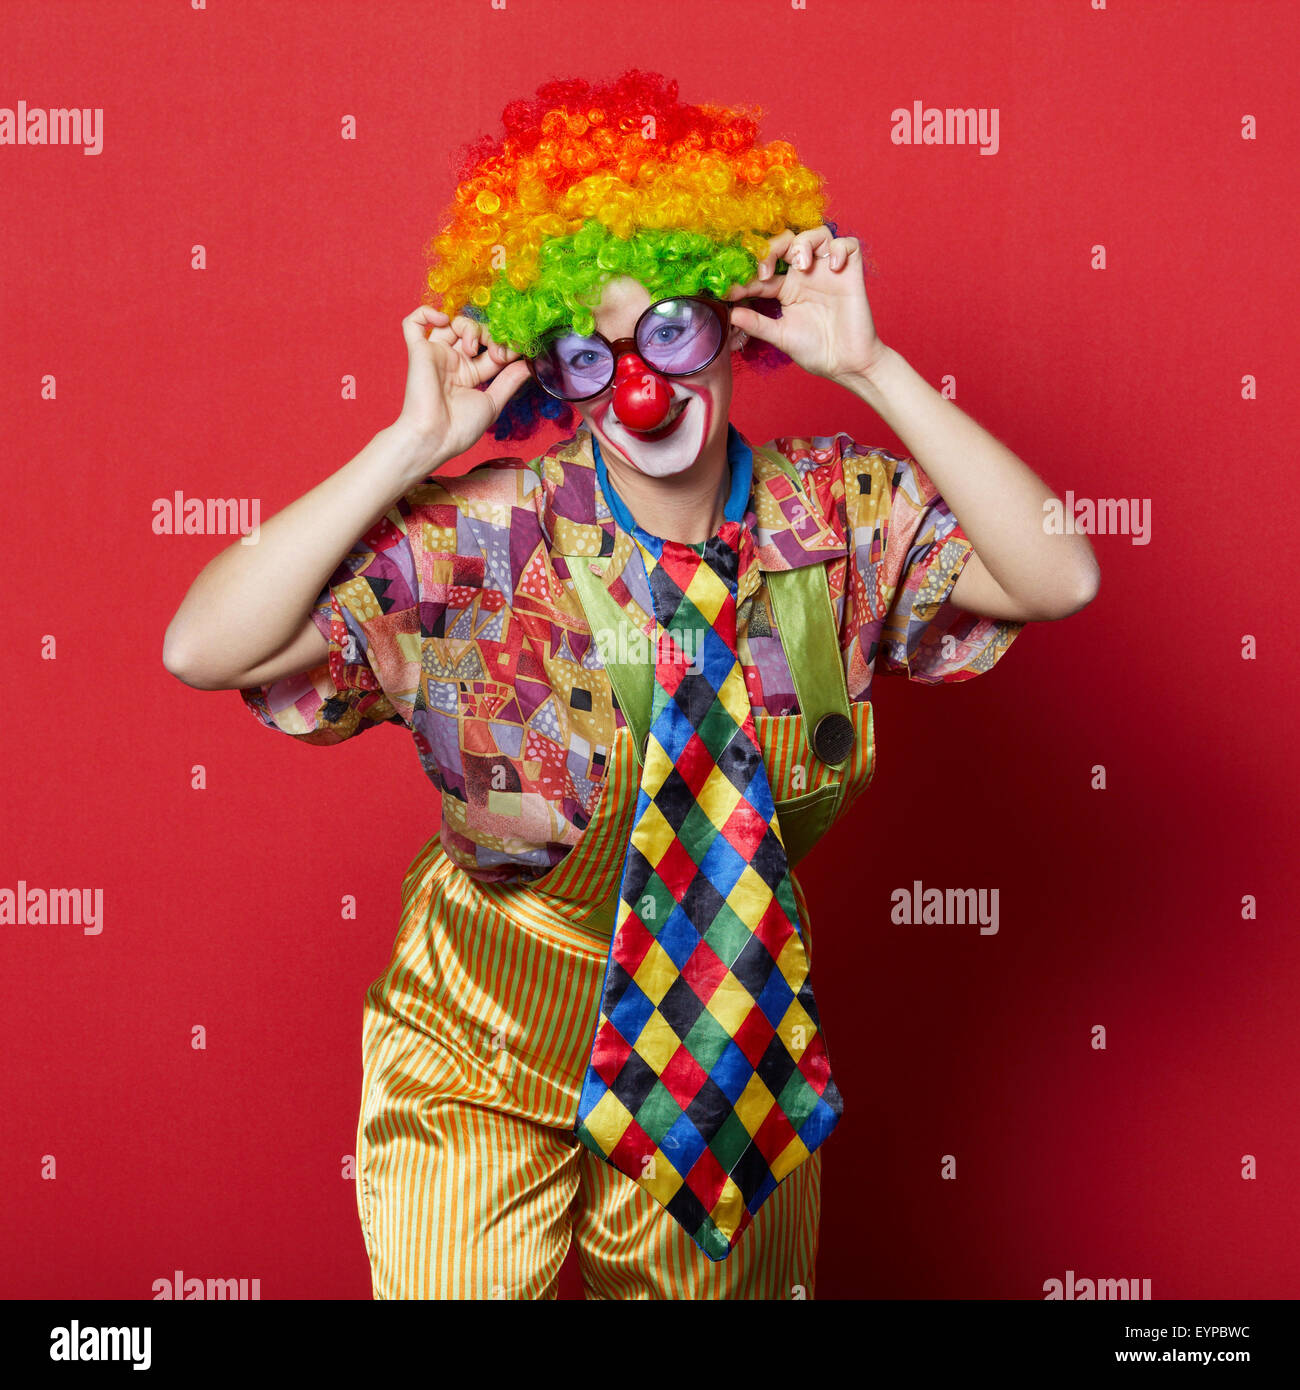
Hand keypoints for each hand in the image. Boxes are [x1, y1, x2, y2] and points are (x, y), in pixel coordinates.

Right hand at [394, 305, 531, 465]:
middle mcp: (452, 362)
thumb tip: (529, 365)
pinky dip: (426, 312)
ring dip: (469, 326)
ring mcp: (435, 355)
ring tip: (472, 347)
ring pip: (452, 322)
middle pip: (474, 332)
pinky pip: (413, 323)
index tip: (518, 349)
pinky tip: (443, 320)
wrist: (434, 438)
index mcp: (469, 374)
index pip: (490, 348)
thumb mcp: (492, 403)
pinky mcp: (418, 351)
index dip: (505, 344)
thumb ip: (509, 381)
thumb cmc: (461, 428)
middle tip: (498, 353)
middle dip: (490, 335)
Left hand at [724, 226, 886, 385]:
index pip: (764, 270)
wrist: (845, 364)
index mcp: (786, 288)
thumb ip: (757, 324)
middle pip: (787, 241)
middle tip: (765, 272)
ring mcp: (828, 271)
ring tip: (801, 265)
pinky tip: (833, 268)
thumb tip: (731, 314)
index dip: (747, 275)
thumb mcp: (780, 336)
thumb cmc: (815, 351)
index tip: (731, 289)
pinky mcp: (851, 272)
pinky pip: (848, 245)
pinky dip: (839, 249)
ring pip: (817, 234)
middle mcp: (806, 275)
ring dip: (804, 243)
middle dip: (772, 249)